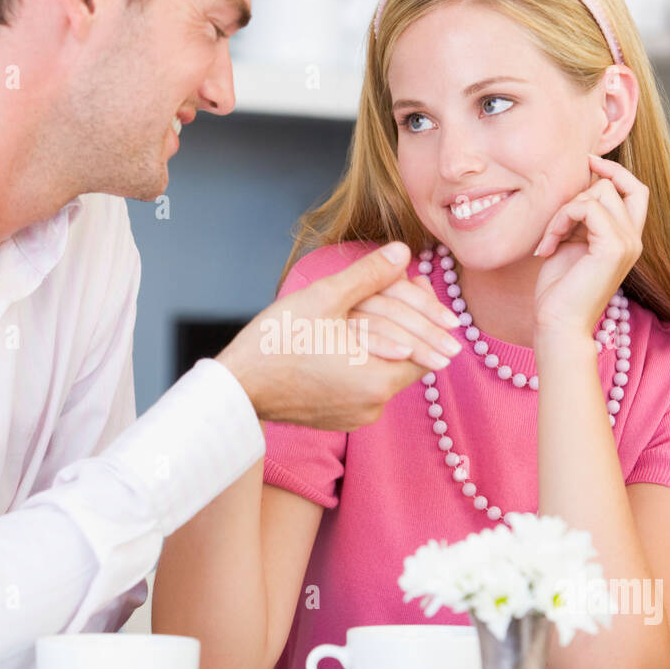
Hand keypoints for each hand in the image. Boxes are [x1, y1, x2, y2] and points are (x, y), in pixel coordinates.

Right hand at [216, 243, 460, 429]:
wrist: (238, 387)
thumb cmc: (277, 342)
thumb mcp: (325, 298)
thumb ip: (369, 275)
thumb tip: (403, 251)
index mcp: (377, 379)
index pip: (425, 349)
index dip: (431, 318)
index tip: (430, 292)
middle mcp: (373, 406)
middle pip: (410, 364)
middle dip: (419, 330)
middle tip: (427, 304)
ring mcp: (355, 416)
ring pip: (387, 374)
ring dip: (392, 345)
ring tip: (388, 315)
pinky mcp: (338, 418)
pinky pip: (365, 387)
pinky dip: (368, 363)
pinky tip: (357, 341)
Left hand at [532, 153, 647, 337]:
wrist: (557, 323)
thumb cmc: (559, 289)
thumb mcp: (572, 242)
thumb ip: (581, 216)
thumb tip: (580, 182)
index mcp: (626, 238)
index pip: (636, 189)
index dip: (615, 170)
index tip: (588, 160)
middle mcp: (634, 239)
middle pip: (610, 186)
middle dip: (573, 200)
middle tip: (554, 231)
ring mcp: (628, 243)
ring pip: (596, 194)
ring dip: (563, 212)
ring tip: (549, 241)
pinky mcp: (614, 247)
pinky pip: (586, 207)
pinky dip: (561, 220)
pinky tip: (548, 246)